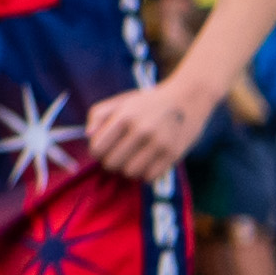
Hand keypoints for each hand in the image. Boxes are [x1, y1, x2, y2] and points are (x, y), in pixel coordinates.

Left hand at [83, 84, 204, 185]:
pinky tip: (147, 161)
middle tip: (118, 154)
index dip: (97, 151)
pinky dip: (145, 173)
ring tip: (133, 158)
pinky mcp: (173, 154)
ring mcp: (159, 143)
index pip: (98, 147)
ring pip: (130, 172)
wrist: (188, 97)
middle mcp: (142, 130)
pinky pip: (150, 177)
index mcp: (125, 115)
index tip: (103, 148)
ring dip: (128, 168)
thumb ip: (98, 114)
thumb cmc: (148, 102)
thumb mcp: (121, 100)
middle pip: (112, 163)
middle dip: (111, 161)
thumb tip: (88, 135)